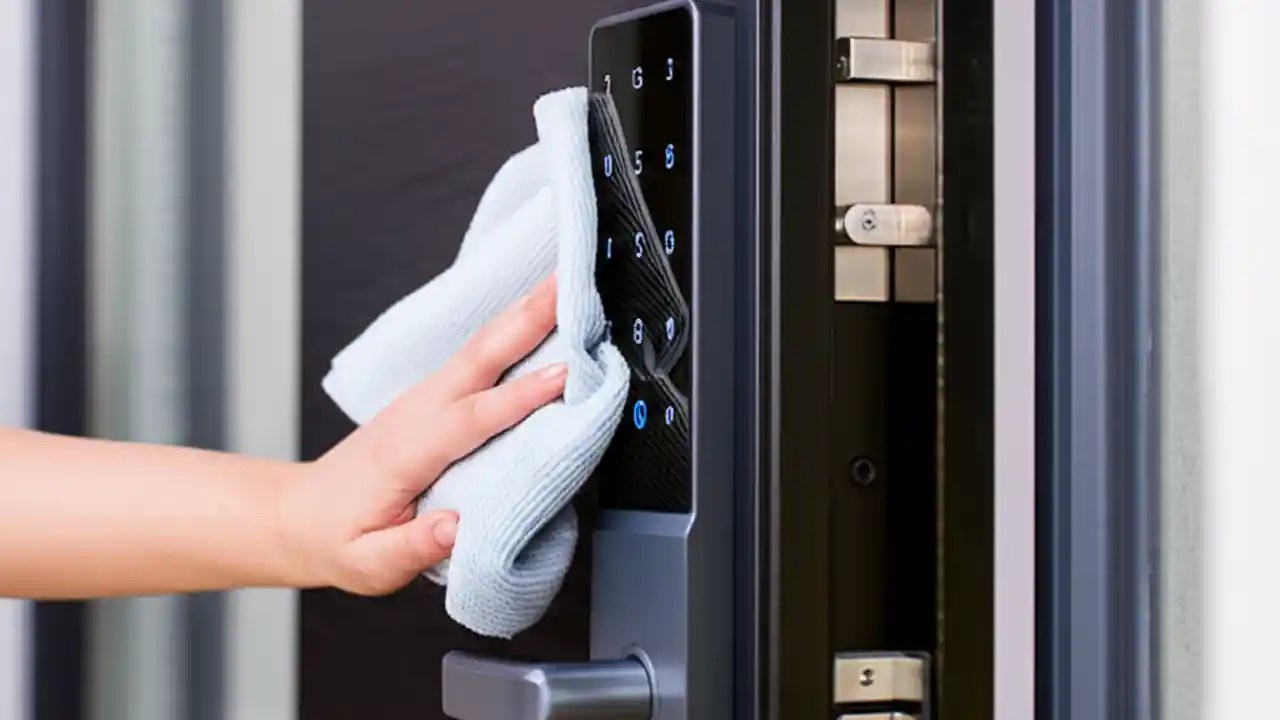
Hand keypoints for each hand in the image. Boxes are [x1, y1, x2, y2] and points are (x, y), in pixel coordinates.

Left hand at [277, 276, 563, 594]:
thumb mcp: (368, 563)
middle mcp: (416, 412)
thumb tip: (457, 528)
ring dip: (523, 312)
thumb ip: (413, 547)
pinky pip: (478, 356)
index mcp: (405, 452)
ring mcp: (424, 398)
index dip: (518, 399)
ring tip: (565, 282)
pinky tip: (537, 312)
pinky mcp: (433, 396)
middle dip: (525, 320)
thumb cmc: (338, 538)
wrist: (299, 514)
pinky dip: (511, 328)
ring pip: (480, 348)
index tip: (562, 376)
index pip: (470, 419)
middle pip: (478, 358)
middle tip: (569, 285)